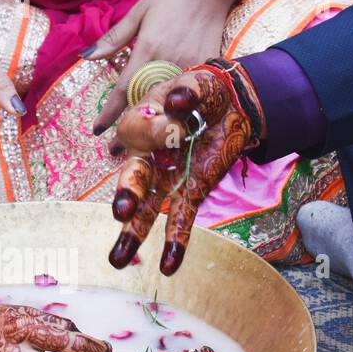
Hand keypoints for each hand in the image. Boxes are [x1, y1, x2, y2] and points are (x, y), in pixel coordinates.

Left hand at [85, 0, 237, 135]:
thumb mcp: (138, 12)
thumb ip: (113, 38)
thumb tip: (86, 57)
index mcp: (148, 49)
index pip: (123, 90)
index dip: (109, 113)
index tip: (98, 131)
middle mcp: (169, 62)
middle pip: (146, 104)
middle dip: (130, 128)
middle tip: (116, 149)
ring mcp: (191, 67)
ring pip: (169, 104)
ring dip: (154, 126)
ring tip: (141, 146)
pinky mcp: (208, 67)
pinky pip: (192, 95)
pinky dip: (180, 110)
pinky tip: (171, 126)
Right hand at [107, 67, 253, 274]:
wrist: (234, 103)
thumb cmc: (206, 90)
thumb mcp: (197, 84)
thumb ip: (185, 92)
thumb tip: (176, 105)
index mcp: (140, 123)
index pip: (133, 132)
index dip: (154, 127)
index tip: (177, 110)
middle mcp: (148, 155)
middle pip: (132, 177)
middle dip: (126, 194)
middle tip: (120, 211)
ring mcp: (168, 178)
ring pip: (146, 207)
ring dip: (133, 232)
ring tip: (118, 259)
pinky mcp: (191, 192)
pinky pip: (180, 219)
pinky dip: (175, 243)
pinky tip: (168, 267)